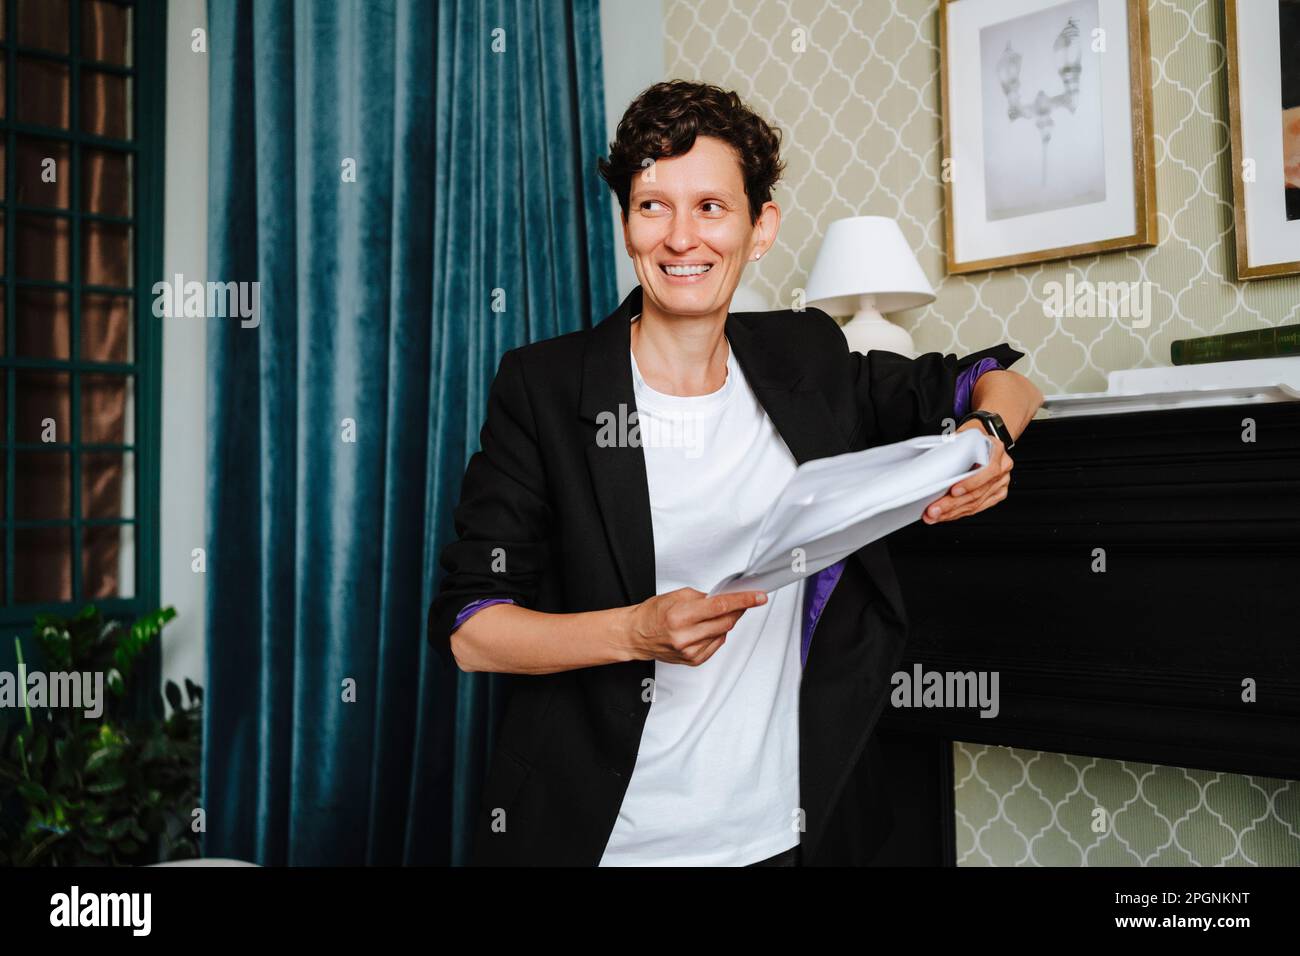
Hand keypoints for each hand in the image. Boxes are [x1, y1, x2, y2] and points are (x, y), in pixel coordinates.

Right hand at [627, 587, 767, 665]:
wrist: (636, 635)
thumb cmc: (652, 614)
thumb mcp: (675, 596)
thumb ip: (702, 597)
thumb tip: (724, 599)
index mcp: (680, 617)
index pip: (720, 606)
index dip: (743, 601)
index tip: (758, 597)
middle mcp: (685, 636)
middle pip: (726, 622)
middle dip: (738, 610)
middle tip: (743, 602)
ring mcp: (690, 651)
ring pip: (723, 633)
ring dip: (725, 621)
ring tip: (711, 615)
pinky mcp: (693, 660)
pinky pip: (717, 644)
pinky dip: (717, 633)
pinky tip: (706, 628)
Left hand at [922, 422, 1013, 523]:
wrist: (985, 439)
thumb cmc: (973, 437)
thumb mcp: (963, 434)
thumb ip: (953, 444)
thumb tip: (935, 456)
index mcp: (996, 450)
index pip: (988, 471)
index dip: (970, 483)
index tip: (953, 491)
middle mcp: (1002, 467)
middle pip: (978, 492)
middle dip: (953, 504)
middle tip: (934, 510)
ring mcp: (1001, 483)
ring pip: (976, 503)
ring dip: (953, 512)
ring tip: (935, 515)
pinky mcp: (996, 494)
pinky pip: (978, 508)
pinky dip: (959, 513)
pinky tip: (947, 515)